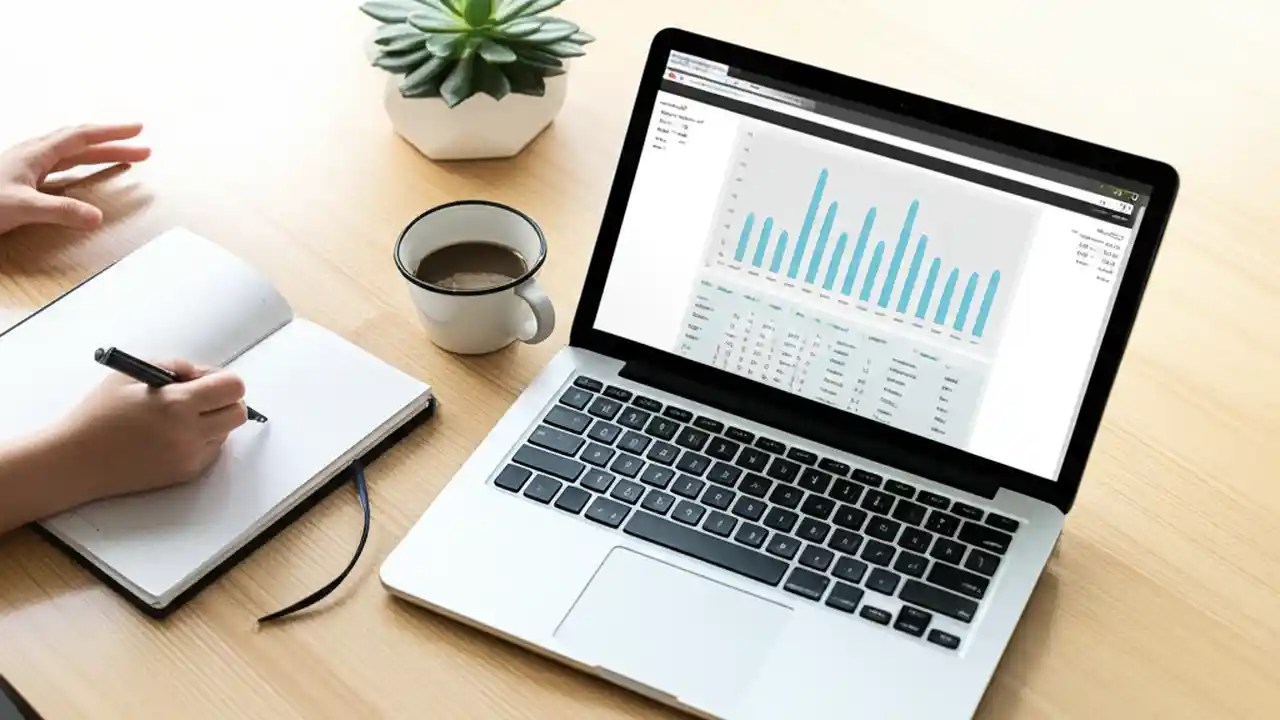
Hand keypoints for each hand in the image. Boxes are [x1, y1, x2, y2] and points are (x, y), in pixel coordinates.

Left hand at [0, 123, 149, 235]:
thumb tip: (97, 217)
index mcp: (35, 154)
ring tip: (124, 158)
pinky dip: (81, 165)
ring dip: (100, 153)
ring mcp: (27, 165)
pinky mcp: (22, 178)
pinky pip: (61, 165)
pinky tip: (84, 172)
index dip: (111, 133)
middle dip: (114, 144)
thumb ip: (60, 211)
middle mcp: (33, 155)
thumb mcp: (21, 208)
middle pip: (81, 143)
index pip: (81, 137)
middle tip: (143, 148)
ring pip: (71, 153)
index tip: (137, 131)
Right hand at [52, 359, 247, 500]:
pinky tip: (172, 436)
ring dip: (213, 421)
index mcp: (176, 403)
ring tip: (177, 418)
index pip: (233, 388)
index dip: (222, 380)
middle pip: (239, 413)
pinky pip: (211, 451)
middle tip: (200, 398)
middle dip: (225, 401)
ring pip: (226, 432)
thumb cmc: (99, 414)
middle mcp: (188, 433)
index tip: (205, 381)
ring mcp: (189, 457)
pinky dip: (201, 440)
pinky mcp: (186, 474)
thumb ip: (177, 366)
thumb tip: (204, 373)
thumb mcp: (133, 374)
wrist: (77, 460)